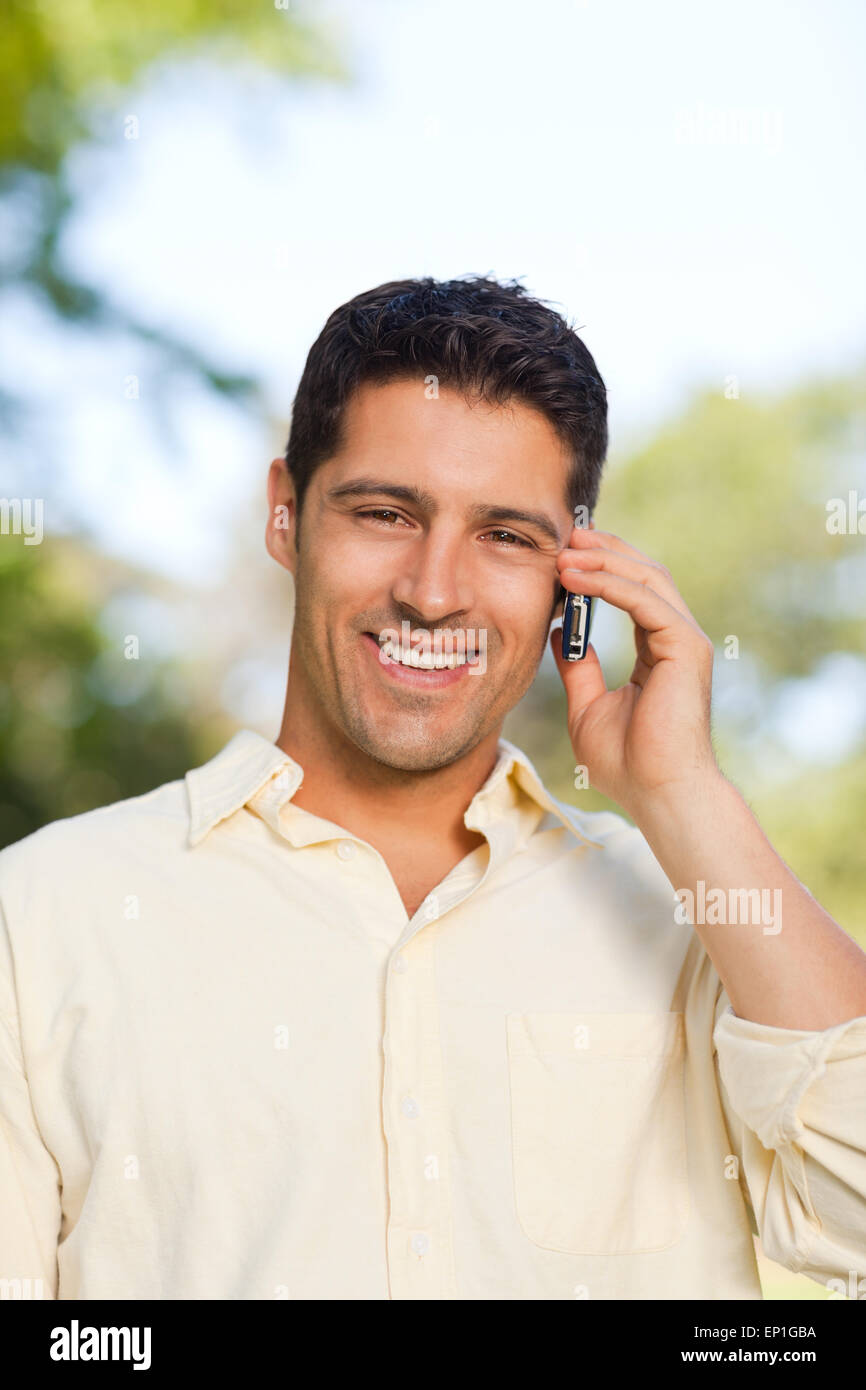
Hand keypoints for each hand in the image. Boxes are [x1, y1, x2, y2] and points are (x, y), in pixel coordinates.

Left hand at [551, 526, 721, 817]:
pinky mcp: (686, 647)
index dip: (600, 569)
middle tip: (565, 535)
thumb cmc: (627, 763)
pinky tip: (575, 578)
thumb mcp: (586, 706)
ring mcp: (685, 640)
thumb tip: (558, 634)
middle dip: (604, 550)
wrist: (657, 793)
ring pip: (647, 578)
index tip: (562, 557)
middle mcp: (676, 639)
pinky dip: (609, 584)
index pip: (633, 592)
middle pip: (644, 574)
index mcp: (657, 650)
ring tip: (564, 551)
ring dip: (603, 560)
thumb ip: (577, 668)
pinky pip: (645, 600)